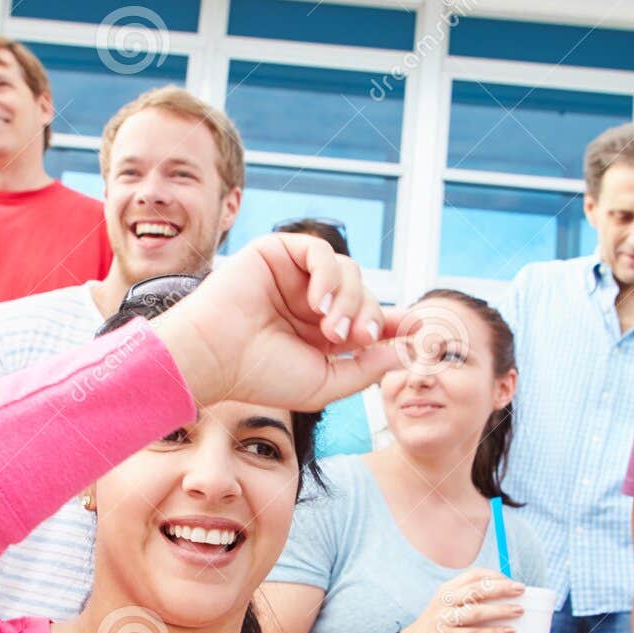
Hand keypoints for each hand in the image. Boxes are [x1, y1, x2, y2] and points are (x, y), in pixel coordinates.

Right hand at [152, 234, 404, 410]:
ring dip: (348, 299)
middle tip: (354, 338)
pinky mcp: (277, 252)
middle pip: (363, 294)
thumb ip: (367, 368)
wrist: (214, 358)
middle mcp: (310, 302)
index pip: (368, 319)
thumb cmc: (260, 375)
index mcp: (321, 332)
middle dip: (367, 316)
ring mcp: (294, 276)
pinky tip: (317, 302)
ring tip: (330, 329)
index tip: (419, 327)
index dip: (395, 321)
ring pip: (347, 271)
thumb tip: (406, 352)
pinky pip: (319, 250)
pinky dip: (327, 274)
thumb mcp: (326, 382)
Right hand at [402, 569, 525, 632]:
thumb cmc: (434, 629)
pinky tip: (508, 632)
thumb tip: (501, 600)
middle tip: (521, 590)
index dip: (494, 576)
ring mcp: (445, 620)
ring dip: (501, 610)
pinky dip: (494, 632)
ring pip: (477, 611)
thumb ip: (466, 601)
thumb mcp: (445, 607)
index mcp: (446, 591)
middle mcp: (445, 602)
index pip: (473, 575)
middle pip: (477, 589)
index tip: (511, 581)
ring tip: (519, 611)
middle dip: (502, 588)